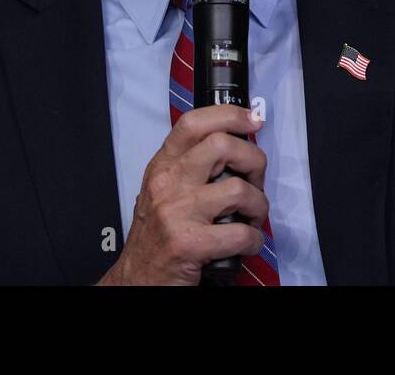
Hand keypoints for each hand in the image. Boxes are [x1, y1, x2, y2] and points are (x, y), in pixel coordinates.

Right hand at [95, 104, 268, 284]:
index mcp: (162, 167)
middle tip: (255, 179)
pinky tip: (246, 244)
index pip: (193, 123)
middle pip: (222, 145)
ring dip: (258, 206)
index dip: (229, 115)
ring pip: (239, 189)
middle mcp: (167, 184)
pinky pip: (241, 233)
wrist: (136, 280)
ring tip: (252, 217)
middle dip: (254, 161)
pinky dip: (254, 240)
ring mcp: (177, 212)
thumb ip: (189, 167)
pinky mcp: (189, 243)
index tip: (252, 120)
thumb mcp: (162, 191)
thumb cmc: (155, 238)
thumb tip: (234, 148)